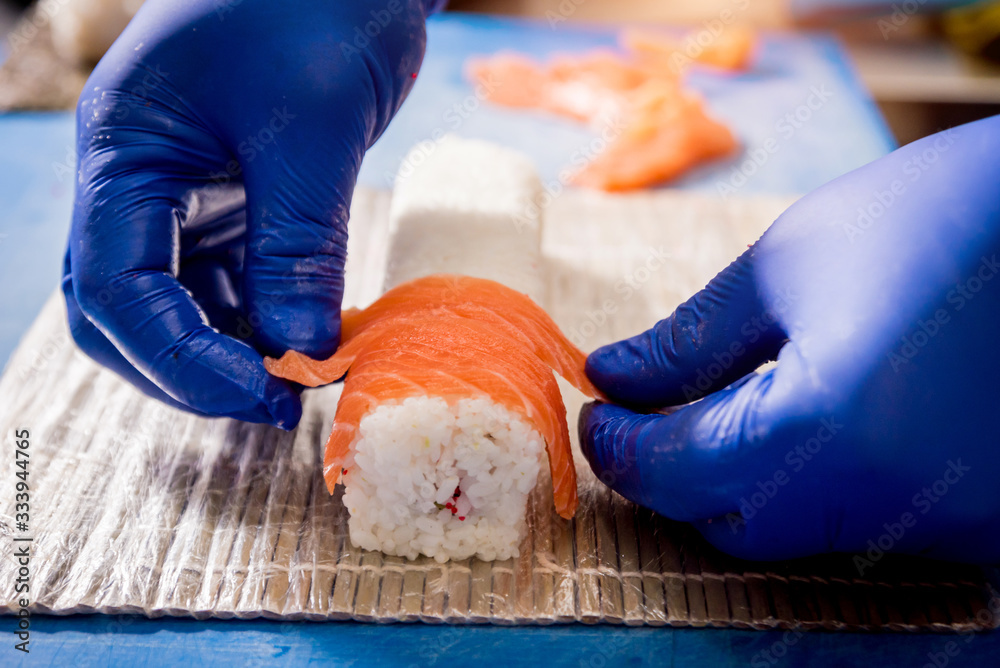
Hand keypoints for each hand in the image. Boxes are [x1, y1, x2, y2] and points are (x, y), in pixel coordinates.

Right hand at [62, 0, 437, 427]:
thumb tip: (301, 351)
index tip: (264, 393)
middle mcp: (139, 183)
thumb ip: (297, 244)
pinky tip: (311, 337)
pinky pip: (232, 283)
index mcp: (123, 153)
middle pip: (127, 312)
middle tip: (278, 401)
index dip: (180, 359)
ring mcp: (183, 196)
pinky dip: (266, 320)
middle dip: (193, 369)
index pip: (114, 288)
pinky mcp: (233, 203)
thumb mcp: (311, 131)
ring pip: (182, 306)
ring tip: (305, 375)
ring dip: (234, 352)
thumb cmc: (315, 10)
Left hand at [580, 116, 999, 563]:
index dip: (619, 446)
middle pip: (729, 520)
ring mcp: (939, 522)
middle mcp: (882, 502)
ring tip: (713, 409)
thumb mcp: (786, 266)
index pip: (676, 471)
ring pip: (793, 531)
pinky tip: (801, 422)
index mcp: (821, 430)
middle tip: (641, 414)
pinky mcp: (976, 520)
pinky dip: (809, 484)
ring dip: (736, 481)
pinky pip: (858, 522)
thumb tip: (613, 378)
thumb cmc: (932, 218)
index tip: (594, 411)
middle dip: (671, 471)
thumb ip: (687, 342)